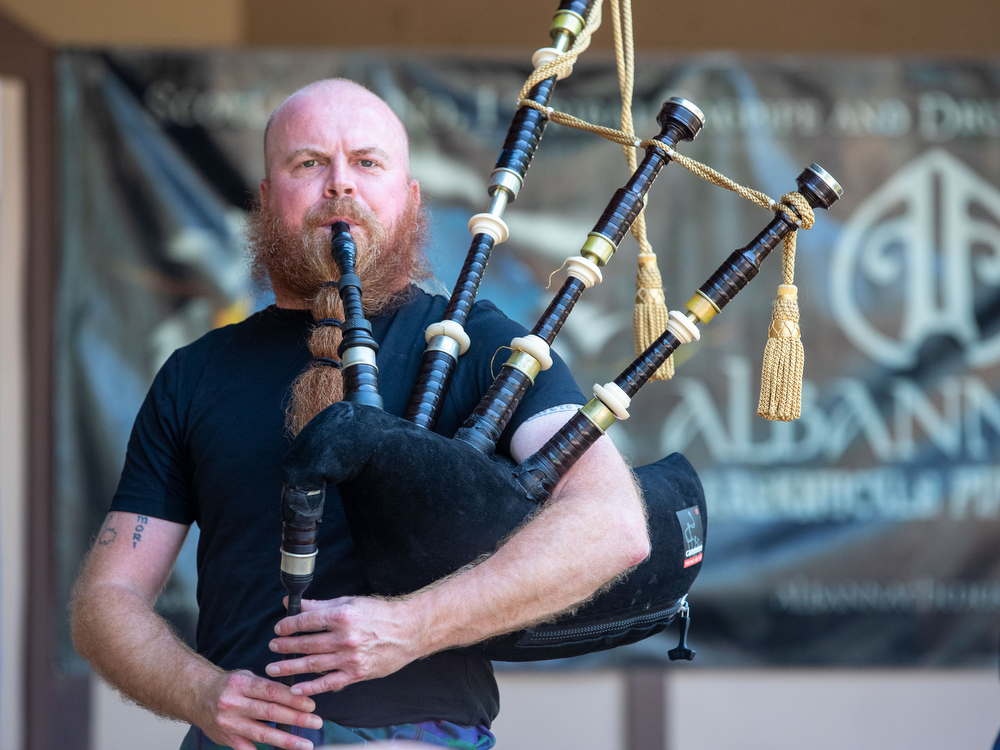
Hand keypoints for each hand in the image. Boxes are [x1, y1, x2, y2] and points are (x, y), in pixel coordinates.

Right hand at [192, 668, 322, 749]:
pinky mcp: (227, 739)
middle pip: (270, 712)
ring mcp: (229, 723)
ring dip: (287, 740)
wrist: (197, 696)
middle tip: (317, 722)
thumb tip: (298, 695)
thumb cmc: (228, 685)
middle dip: (296, 718)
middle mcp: (233, 703)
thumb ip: (267, 686)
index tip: (311, 704)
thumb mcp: (246, 677)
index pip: (272, 691)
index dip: (293, 698)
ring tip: (306, 744)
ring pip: (262, 733)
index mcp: (241, 684)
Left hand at [265, 596, 423, 694]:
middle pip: (307, 644)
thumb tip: (294, 604)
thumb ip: (320, 605)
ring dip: (291, 667)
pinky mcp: (357, 673)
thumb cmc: (379, 614)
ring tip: (274, 667)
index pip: (307, 621)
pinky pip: (329, 682)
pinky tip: (297, 688)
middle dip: (285, 646)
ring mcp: (351, 658)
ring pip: (313, 664)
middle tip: (272, 647)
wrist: (408, 631)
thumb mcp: (349, 602)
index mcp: (342, 616)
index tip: (278, 629)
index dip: (288, 626)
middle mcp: (345, 637)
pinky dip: (311, 687)